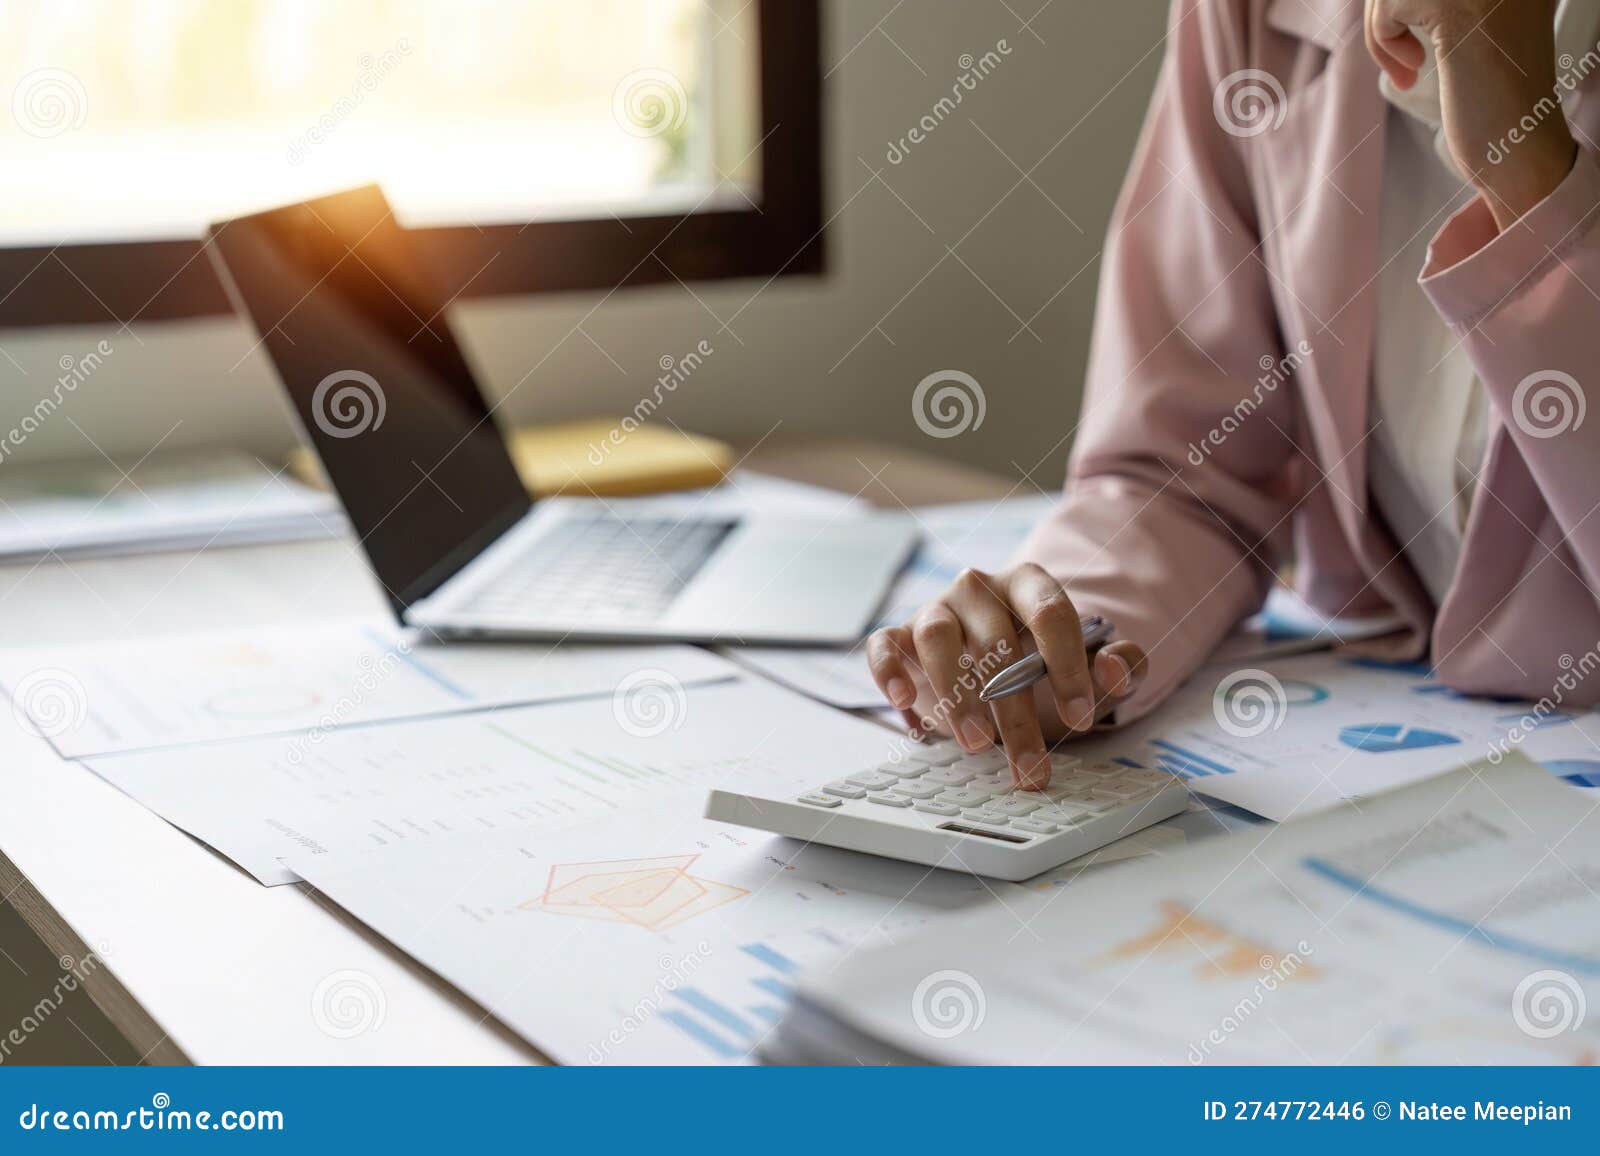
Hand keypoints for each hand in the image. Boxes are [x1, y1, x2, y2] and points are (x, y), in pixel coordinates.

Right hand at [866, 563, 1147, 790]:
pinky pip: (883, 645)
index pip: (1050, 613)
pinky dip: (889, 672)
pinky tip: (905, 703)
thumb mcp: (1090, 668)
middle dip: (1016, 710)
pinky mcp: (899, 636)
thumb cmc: (1042, 664)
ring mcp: (935, 609)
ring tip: (975, 743)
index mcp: (1029, 585)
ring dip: (957, 692)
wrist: (992, 666)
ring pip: (937, 636)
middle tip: (1030, 764)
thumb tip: (1113, 668)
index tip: (1080, 717)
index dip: (1067, 666)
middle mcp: (978, 589)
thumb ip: (1121, 664)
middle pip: (995, 641)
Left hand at [1365, 0, 1576, 226]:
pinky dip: (1383, 41)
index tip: (1416, 43)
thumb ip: (1442, 3)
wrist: (1520, 148)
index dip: (1409, 5)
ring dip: (1383, 30)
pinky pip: (1390, 5)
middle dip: (1391, 12)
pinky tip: (1412, 70)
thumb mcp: (1471, 29)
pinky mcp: (1458, 8)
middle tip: (1405, 60)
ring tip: (1408, 67)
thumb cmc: (1494, 100)